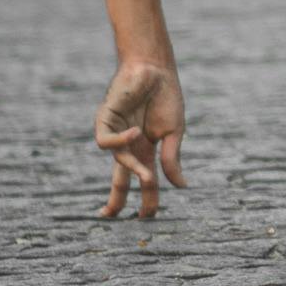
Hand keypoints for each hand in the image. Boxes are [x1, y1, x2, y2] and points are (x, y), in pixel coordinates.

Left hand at [92, 59, 187, 219]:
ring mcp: (116, 133)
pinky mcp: (105, 120)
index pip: (144, 179)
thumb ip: (172, 159)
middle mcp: (129, 144)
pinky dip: (119, 141)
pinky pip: (105, 140)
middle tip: (111, 217)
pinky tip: (135, 133)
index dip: (146, 198)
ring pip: (118, 161)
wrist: (154, 68)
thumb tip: (181, 187)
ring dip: (133, 172)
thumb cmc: (165, 96)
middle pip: (120, 177)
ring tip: (148, 177)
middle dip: (116, 198)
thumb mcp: (173, 132)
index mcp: (146, 148)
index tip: (148, 217)